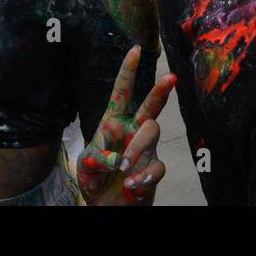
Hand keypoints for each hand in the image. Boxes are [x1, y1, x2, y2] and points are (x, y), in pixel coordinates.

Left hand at [77, 45, 175, 205]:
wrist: (106, 205)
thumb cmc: (95, 179)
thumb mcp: (86, 166)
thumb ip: (97, 158)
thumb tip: (117, 157)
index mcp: (113, 123)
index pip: (121, 92)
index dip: (128, 71)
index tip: (134, 49)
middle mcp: (133, 131)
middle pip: (150, 106)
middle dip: (160, 91)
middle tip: (170, 77)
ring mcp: (146, 149)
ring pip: (152, 133)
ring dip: (136, 149)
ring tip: (122, 168)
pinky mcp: (154, 168)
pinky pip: (157, 166)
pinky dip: (143, 176)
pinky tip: (131, 185)